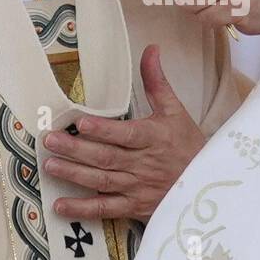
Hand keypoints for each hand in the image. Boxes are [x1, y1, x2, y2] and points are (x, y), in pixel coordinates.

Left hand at [42, 45, 205, 220]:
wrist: (209, 185)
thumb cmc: (188, 145)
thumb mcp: (176, 111)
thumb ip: (157, 82)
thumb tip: (150, 49)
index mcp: (154, 138)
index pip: (126, 134)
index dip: (104, 130)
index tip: (82, 123)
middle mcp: (143, 164)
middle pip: (106, 157)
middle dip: (76, 150)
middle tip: (51, 141)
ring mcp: (137, 188)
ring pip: (102, 181)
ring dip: (75, 175)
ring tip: (50, 165)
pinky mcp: (134, 207)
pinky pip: (106, 209)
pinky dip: (83, 209)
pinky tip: (61, 206)